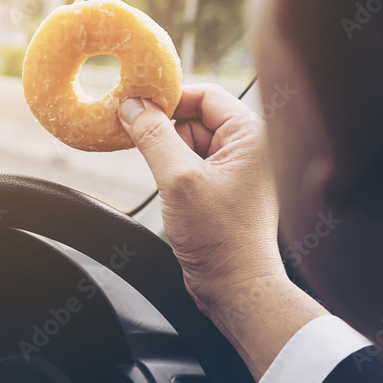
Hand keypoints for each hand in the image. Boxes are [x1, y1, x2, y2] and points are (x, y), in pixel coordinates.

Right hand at [118, 84, 282, 306]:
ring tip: (171, 187)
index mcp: (251, 135)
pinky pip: (191, 165)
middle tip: (144, 151)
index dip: (169, 100)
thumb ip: (153, 136)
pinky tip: (171, 194)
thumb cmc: (220, 238)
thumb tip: (131, 105)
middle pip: (194, 118)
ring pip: (188, 142)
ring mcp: (236, 169)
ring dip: (168, 157)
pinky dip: (173, 172)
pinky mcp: (223, 188)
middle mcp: (248, 147)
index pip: (204, 95)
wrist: (235, 288)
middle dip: (165, 133)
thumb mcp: (178, 180)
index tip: (135, 108)